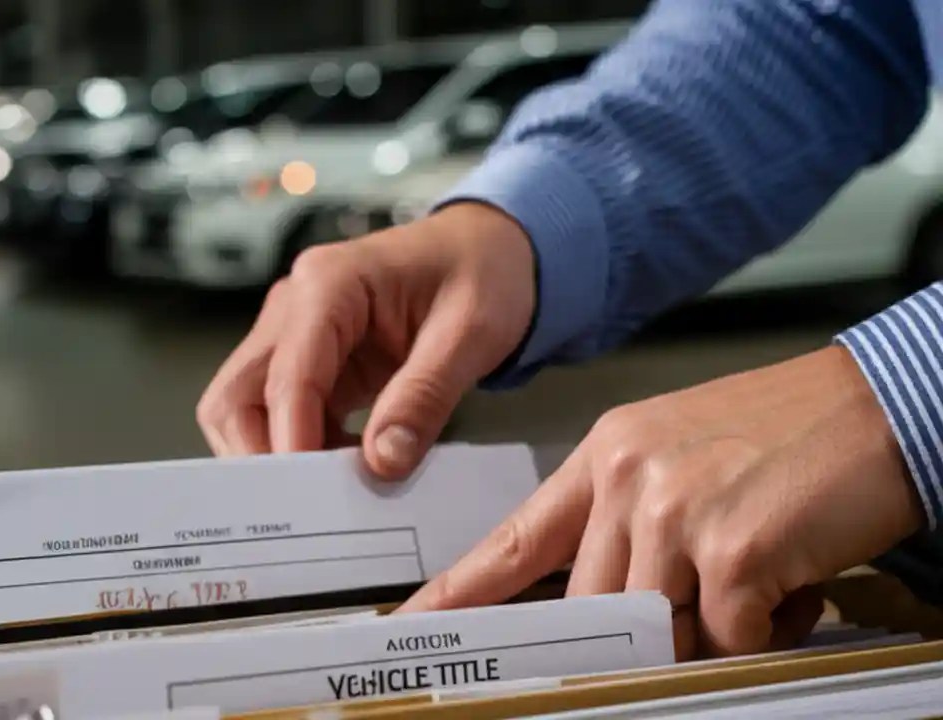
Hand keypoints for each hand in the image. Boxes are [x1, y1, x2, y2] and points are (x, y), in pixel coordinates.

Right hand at [197, 202, 534, 477]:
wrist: (488, 250)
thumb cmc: (481, 272)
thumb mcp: (471, 332)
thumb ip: (425, 396)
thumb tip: (383, 463)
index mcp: (329, 282)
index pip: (288, 373)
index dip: (290, 438)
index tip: (307, 494)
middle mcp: (294, 306)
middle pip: (237, 394)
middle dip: (259, 456)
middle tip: (302, 510)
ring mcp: (296, 336)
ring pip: (247, 410)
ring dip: (278, 457)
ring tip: (332, 495)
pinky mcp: (311, 364)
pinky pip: (285, 417)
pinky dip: (306, 452)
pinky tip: (349, 474)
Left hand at [397, 346, 925, 659]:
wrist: (878, 405)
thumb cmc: (786, 434)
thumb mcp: (678, 458)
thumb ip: (628, 525)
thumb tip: (608, 604)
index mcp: (606, 455)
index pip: (515, 538)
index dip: (462, 590)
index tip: (417, 620)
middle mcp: (628, 478)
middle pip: (588, 603)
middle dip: (642, 625)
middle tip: (705, 597)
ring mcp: (674, 510)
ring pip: (654, 627)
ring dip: (712, 623)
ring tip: (759, 573)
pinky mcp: (731, 549)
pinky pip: (725, 635)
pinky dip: (764, 626)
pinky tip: (790, 579)